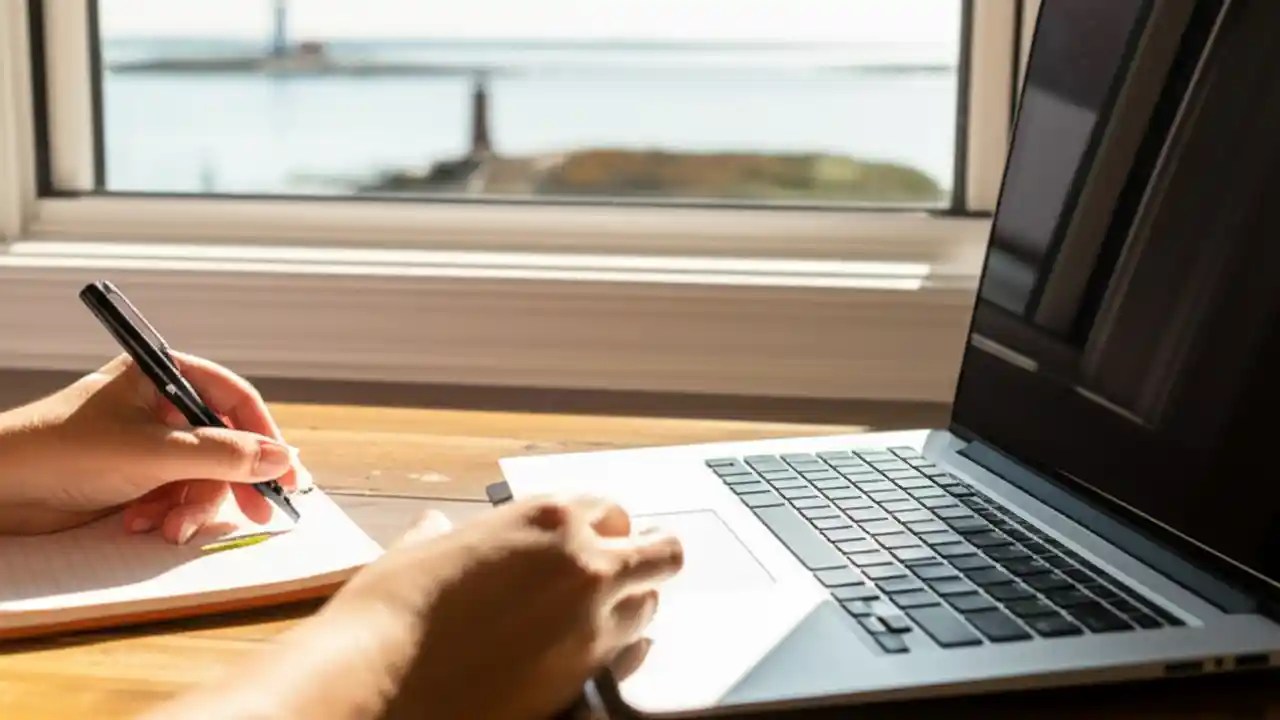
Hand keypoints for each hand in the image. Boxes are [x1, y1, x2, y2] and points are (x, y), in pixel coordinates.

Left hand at [0, 353, 306, 542]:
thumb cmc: (64, 451)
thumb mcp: (156, 454)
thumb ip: (225, 455)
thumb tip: (284, 459)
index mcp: (162, 374)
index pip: (234, 398)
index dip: (265, 436)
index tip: (288, 474)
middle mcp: (158, 403)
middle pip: (223, 441)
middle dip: (231, 482)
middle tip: (259, 513)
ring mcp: (147, 440)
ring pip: (201, 474)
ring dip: (189, 505)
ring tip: (167, 527)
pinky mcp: (134, 473)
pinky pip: (175, 492)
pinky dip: (166, 513)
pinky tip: (141, 524)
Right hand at [359, 497, 682, 719]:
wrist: (379, 685)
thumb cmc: (389, 613)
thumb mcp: (417, 551)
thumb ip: (442, 535)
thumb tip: (435, 529)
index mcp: (547, 519)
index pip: (613, 511)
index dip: (603, 526)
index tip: (592, 539)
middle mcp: (584, 565)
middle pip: (660, 553)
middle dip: (645, 559)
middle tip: (622, 572)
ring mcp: (592, 625)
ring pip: (650, 606)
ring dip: (629, 607)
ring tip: (596, 617)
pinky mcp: (589, 679)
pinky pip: (632, 658)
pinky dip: (621, 653)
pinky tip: (592, 656)